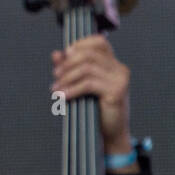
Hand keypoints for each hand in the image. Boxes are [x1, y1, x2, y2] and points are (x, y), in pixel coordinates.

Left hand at [50, 34, 131, 151]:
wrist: (110, 132)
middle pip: (89, 54)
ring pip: (87, 68)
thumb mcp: (79, 84)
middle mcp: (119, 68)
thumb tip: (56, 54)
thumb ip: (68, 68)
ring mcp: (120, 79)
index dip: (79, 45)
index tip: (64, 56)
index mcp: (113, 63)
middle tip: (55, 75)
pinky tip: (62, 96)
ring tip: (55, 88)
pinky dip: (72, 89)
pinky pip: (89, 84)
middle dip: (67, 64)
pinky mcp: (117, 92)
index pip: (99, 41)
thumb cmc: (94, 107)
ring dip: (67, 78)